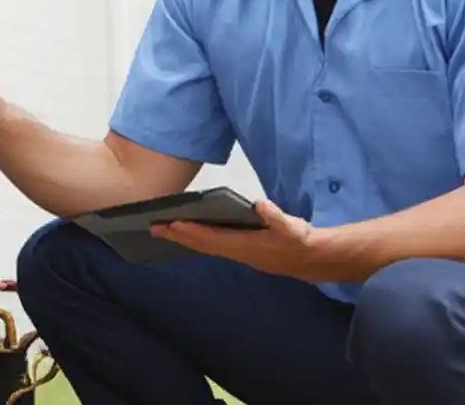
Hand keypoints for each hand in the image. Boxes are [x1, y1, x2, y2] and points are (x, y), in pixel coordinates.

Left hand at [151, 200, 328, 280]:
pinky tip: (191, 235)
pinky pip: (213, 246)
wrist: (310, 260)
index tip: (171, 224)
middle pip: (202, 244)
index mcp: (246, 246)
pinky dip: (198, 240)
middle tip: (154, 228)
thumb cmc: (299, 241)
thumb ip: (277, 217)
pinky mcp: (242, 252)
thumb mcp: (292, 227)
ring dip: (185, 239)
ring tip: (165, 231)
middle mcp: (237, 252)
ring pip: (205, 246)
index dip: (191, 231)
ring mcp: (238, 254)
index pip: (212, 238)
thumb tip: (261, 206)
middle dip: (178, 236)